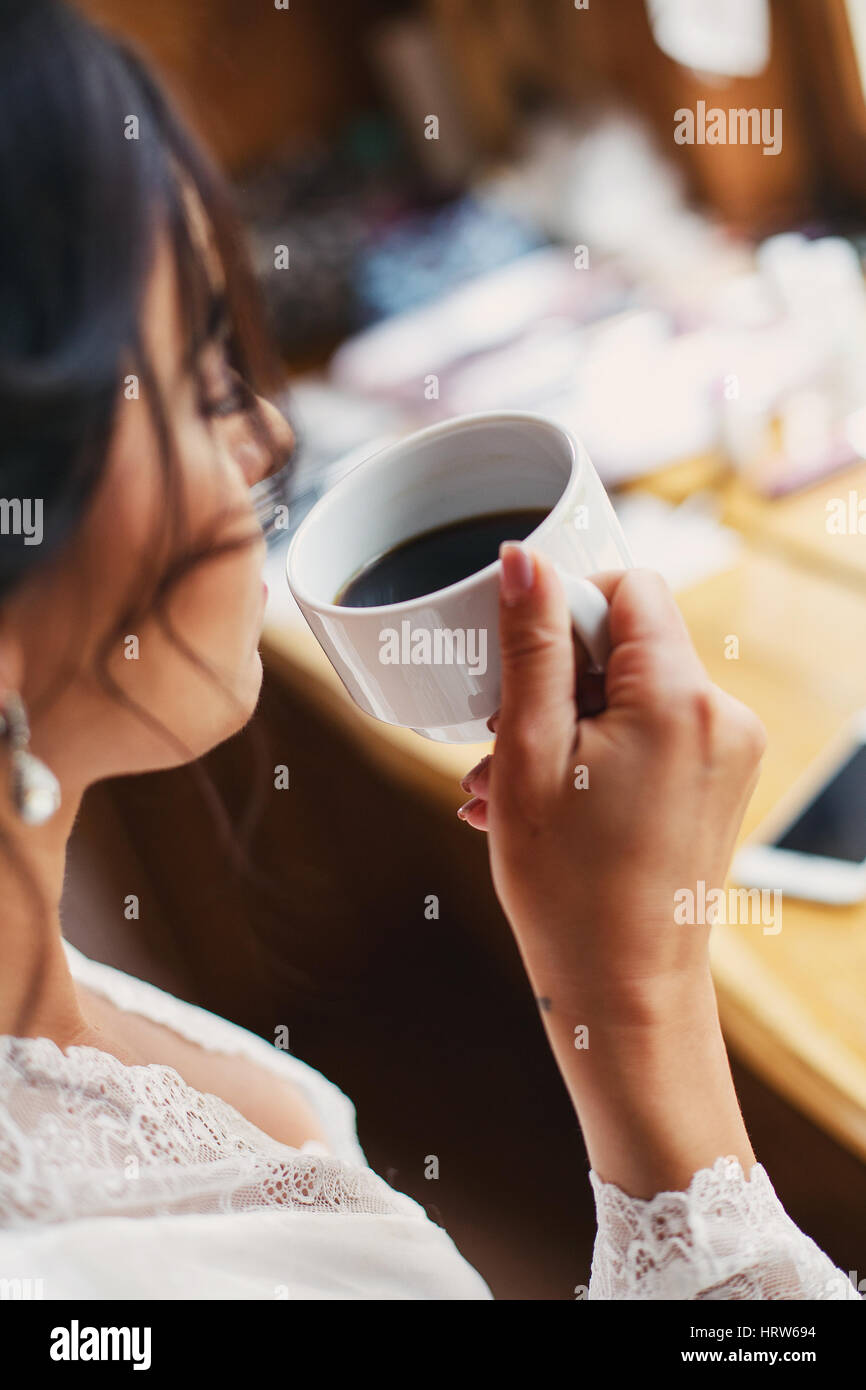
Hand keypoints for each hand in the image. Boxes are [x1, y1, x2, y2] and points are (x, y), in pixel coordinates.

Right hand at [459, 546, 766, 1017]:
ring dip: (565, 725)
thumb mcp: (528, 752)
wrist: (623, 993)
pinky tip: (548, 802)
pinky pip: (653, 734)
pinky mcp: (722, 782)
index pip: (627, 589)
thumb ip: (532, 644)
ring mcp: (730, 752)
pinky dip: (597, 753)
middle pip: (628, 644)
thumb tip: (525, 559)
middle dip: (554, 683)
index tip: (518, 669)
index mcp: (680, 699)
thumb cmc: (568, 886)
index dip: (563, 613)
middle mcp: (724, 716)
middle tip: (496, 744)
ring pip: (633, 693)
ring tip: (506, 789)